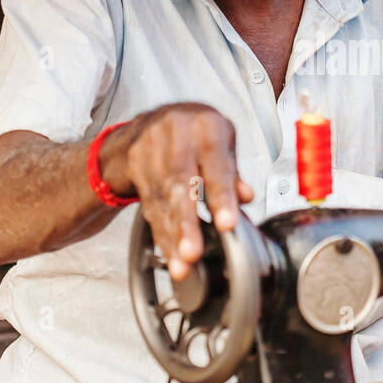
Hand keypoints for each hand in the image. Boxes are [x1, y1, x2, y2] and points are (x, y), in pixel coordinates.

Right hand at [104, 103, 254, 280]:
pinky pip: (149, 204)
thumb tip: (246, 197)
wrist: (155, 118)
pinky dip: (162, 232)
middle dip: (187, 222)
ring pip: (161, 199)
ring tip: (182, 264)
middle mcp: (176, 134)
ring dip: (172, 235)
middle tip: (193, 253)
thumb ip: (232, 171)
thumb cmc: (198, 132)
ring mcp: (150, 148)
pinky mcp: (135, 164)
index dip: (221, 195)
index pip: (215, 164)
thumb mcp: (223, 141)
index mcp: (206, 125)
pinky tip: (170, 253)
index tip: (227, 224)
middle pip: (181, 184)